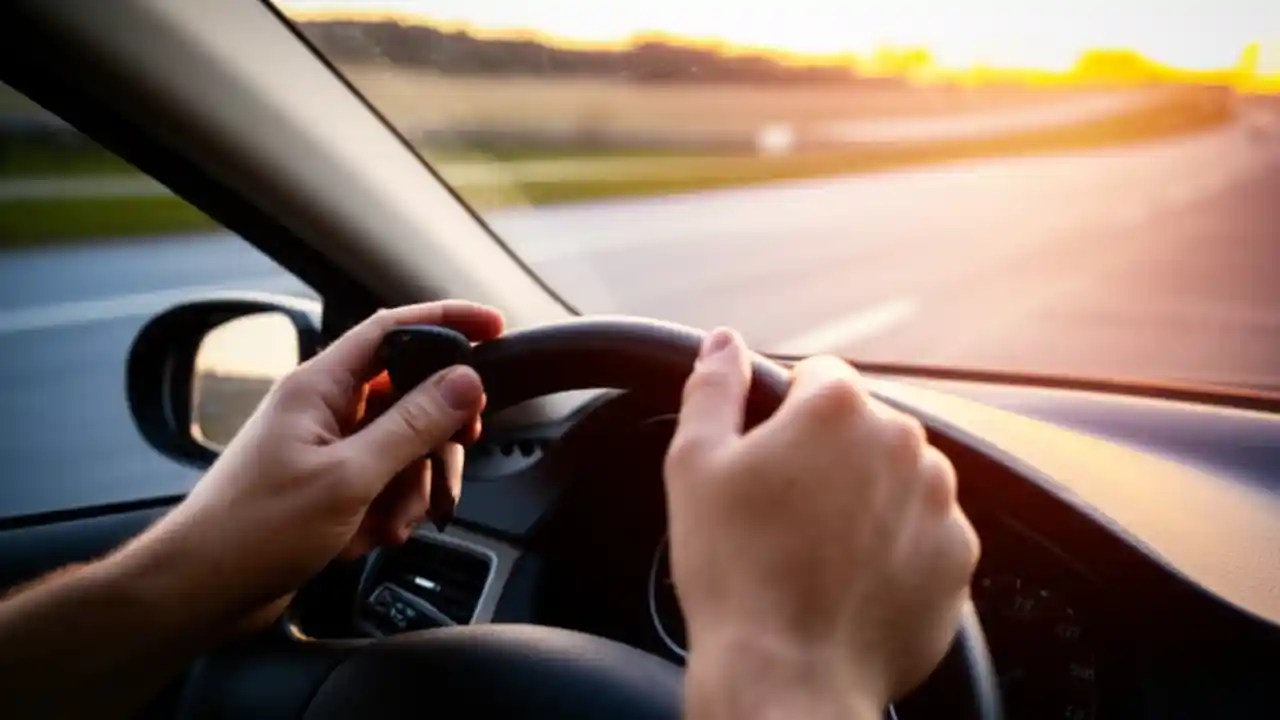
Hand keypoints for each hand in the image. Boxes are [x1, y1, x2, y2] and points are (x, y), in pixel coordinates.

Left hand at [122, 301, 503, 622]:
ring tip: (389, 522)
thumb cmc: (254, 530)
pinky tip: (369, 537)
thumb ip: (413, 425)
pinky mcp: (330, 486)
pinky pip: (385, 483)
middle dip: (436, 438)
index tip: (493, 327)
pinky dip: (390, 510)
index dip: (446, 321)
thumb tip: (466, 382)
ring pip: (404, 448)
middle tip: (451, 459)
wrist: (202, 590)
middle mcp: (325, 409)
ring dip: (411, 488)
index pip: (394, 328)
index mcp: (320, 386)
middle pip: (411, 397)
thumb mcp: (349, 477)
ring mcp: (328, 448)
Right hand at [664, 329, 979, 718]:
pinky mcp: (957, 560)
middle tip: (784, 513)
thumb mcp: (696, 464)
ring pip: (897, 479)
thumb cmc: (734, 570)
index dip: (785, 413)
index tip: (766, 458)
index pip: (819, 377)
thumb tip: (722, 342)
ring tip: (817, 552)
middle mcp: (904, 443)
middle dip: (830, 456)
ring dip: (866, 498)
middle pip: (863, 428)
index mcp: (840, 409)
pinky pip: (923, 534)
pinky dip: (894, 548)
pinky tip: (849, 580)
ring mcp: (940, 503)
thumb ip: (714, 388)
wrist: (787, 675)